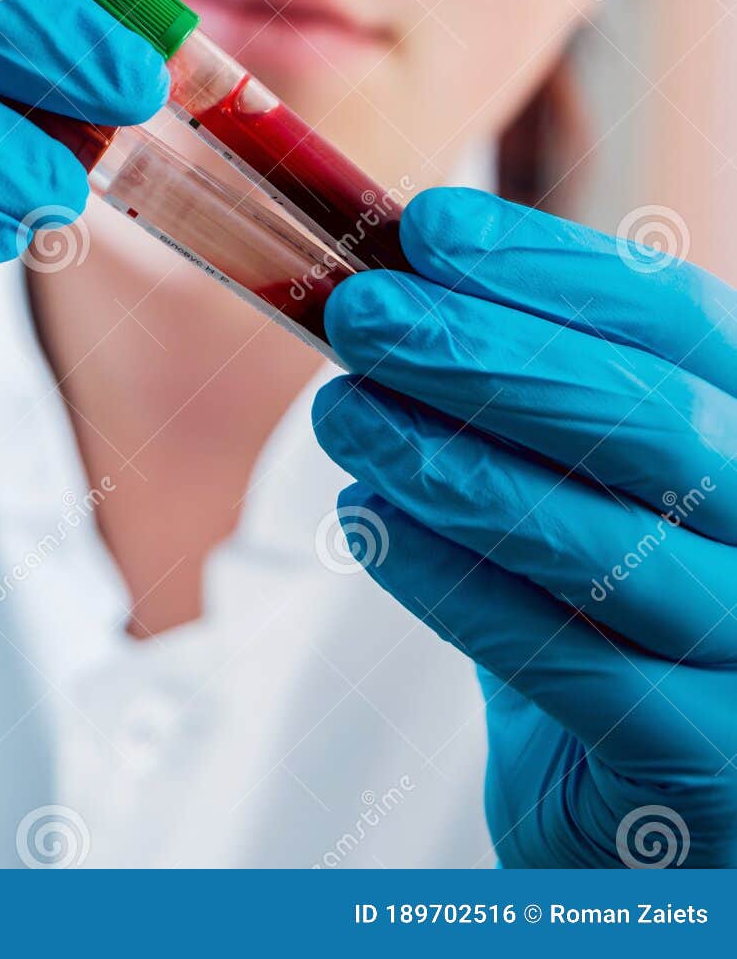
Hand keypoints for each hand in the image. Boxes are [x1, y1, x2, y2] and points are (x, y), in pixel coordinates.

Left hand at [314, 188, 736, 867]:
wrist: (632, 813)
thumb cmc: (598, 617)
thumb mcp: (575, 483)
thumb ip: (510, 393)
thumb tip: (383, 278)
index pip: (681, 321)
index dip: (551, 268)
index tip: (428, 230)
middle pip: (651, 421)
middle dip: (488, 354)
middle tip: (361, 314)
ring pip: (609, 542)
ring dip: (452, 464)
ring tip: (343, 414)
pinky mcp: (714, 767)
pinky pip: (574, 667)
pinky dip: (457, 586)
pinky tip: (369, 524)